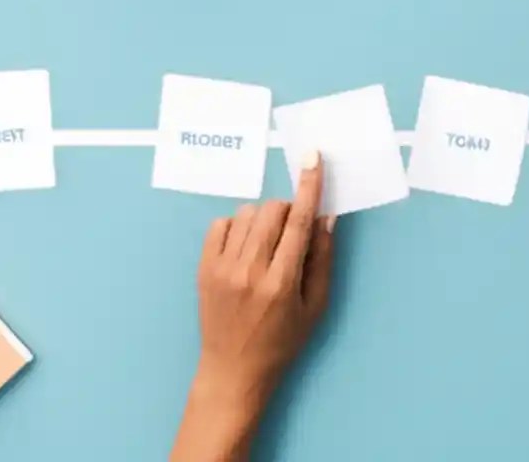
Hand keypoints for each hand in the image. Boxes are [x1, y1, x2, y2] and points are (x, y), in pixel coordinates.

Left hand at [172, 152, 335, 461]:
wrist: (233, 369)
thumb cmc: (283, 341)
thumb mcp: (316, 307)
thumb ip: (322, 259)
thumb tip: (325, 217)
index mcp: (282, 282)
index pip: (298, 222)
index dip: (308, 187)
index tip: (312, 159)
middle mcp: (249, 271)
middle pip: (272, 211)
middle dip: (288, 210)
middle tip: (292, 232)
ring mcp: (221, 268)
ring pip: (246, 213)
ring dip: (264, 219)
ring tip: (267, 245)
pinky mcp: (203, 268)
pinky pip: (221, 225)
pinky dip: (237, 227)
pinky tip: (244, 248)